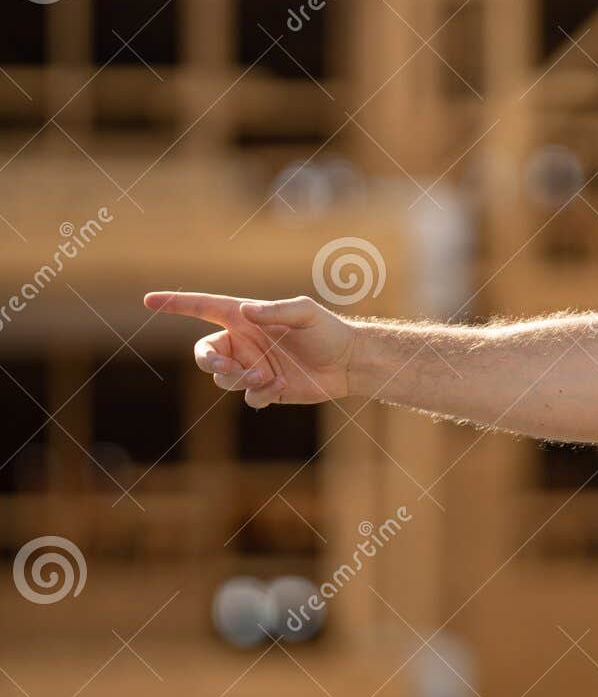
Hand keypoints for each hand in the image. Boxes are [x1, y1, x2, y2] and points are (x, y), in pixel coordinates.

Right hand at [144, 291, 357, 407]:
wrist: (349, 363)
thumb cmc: (328, 331)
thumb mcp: (306, 313)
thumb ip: (276, 310)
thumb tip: (245, 312)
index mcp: (245, 319)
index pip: (203, 308)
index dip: (176, 304)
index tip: (149, 300)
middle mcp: (244, 342)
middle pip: (204, 353)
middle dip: (210, 361)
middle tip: (229, 365)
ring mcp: (253, 367)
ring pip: (223, 378)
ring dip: (238, 378)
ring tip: (266, 376)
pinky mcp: (266, 389)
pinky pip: (248, 396)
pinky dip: (258, 393)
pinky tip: (278, 386)